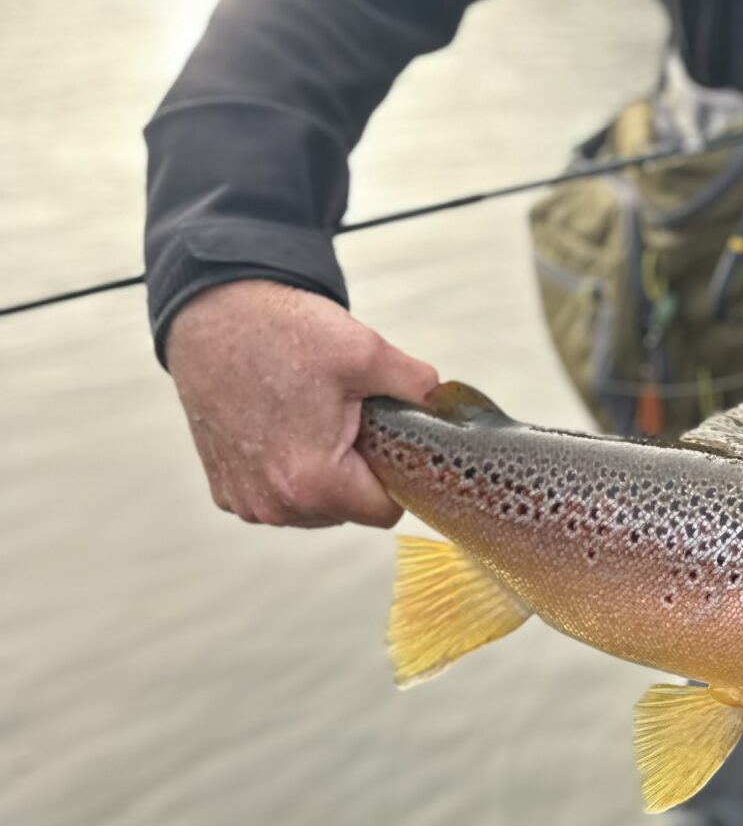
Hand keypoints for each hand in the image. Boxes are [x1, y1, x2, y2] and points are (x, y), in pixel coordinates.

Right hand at [165, 280, 437, 528]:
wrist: (213, 315)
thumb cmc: (281, 332)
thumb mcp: (366, 351)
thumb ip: (418, 386)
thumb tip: (445, 405)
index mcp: (313, 481)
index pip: (386, 510)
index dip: (398, 474)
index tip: (391, 438)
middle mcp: (274, 504)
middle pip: (349, 510)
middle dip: (359, 470)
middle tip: (348, 417)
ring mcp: (245, 500)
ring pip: (315, 507)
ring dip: (324, 472)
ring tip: (313, 417)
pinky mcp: (225, 489)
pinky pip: (279, 496)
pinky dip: (289, 470)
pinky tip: (284, 426)